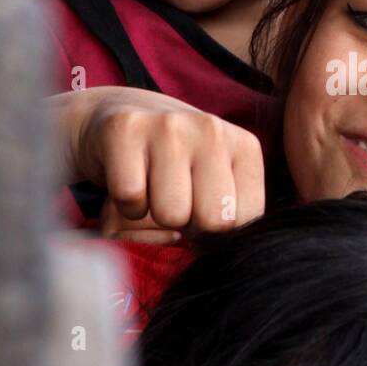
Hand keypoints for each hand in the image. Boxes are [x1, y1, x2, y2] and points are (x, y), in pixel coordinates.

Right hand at [52, 86, 265, 237]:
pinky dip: (126, 204)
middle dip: (190, 224)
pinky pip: (131, 196)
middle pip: (212, 220)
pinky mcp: (126, 128)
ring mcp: (169, 125)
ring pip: (171, 212)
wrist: (120, 114)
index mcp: (244, 146)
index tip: (202, 207)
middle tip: (177, 201)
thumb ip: (229, 216)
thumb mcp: (216, 182)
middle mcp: (211, 129)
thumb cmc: (176, 163)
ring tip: (153, 189)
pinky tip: (131, 181)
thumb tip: (217, 252)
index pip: (246, 220)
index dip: (217, 229)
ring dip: (155, 215)